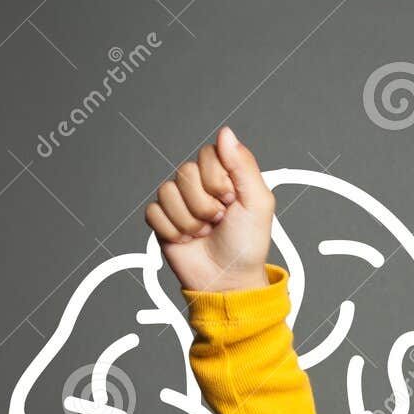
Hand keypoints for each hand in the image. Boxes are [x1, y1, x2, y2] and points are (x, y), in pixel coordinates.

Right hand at [145, 125, 275, 292]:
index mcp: (224, 175)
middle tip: (219, 221)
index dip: (219, 181)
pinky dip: (173, 231)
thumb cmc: (247, 245)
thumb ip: (244, 164)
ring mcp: (180, 202)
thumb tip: (226, 133)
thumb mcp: (258, 203)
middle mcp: (200, 185)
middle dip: (205, 204)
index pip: (208, 155)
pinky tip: (188, 240)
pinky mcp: (163, 221)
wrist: (228, 280)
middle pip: (185, 173)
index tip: (232, 201)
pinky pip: (155, 213)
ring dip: (190, 220)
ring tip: (205, 232)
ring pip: (168, 193)